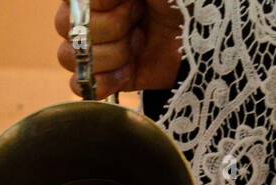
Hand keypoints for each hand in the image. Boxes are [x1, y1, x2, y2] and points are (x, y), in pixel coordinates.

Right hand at [54, 0, 183, 98]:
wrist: (209, 39)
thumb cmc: (186, 1)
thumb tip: (86, 0)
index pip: (73, 1)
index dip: (101, 5)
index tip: (132, 2)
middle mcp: (91, 14)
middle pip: (66, 26)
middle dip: (111, 27)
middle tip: (140, 21)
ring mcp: (95, 47)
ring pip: (70, 56)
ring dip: (112, 53)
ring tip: (140, 44)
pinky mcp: (105, 77)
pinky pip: (79, 85)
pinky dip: (105, 81)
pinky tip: (129, 70)